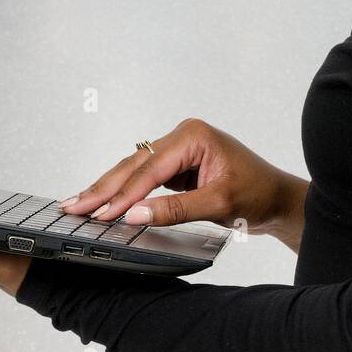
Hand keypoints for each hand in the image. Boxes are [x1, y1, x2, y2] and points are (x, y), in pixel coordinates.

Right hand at [58, 118, 308, 249]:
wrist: (278, 199)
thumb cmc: (258, 194)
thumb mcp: (219, 203)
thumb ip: (176, 209)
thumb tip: (135, 216)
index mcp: (193, 136)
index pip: (150, 169)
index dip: (124, 195)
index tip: (101, 214)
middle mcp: (182, 136)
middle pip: (134, 165)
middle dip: (103, 189)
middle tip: (72, 207)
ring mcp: (178, 150)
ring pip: (134, 171)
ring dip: (108, 190)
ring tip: (77, 205)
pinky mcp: (177, 165)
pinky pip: (143, 178)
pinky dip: (124, 193)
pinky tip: (103, 203)